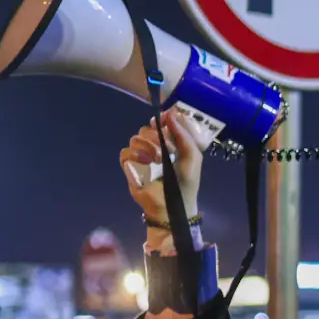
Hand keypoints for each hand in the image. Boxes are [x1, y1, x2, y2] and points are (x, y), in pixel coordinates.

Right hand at [119, 107, 207, 223]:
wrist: (173, 205)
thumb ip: (184, 135)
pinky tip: (145, 163)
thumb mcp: (193, 157)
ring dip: (146, 145)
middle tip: (165, 148)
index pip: (162, 122)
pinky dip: (134, 155)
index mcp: (172, 142)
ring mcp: (142, 157)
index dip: (163, 119)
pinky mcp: (130, 167)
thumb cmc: (186, 182)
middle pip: (147, 128)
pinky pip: (125, 153)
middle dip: (155, 135)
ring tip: (157, 159)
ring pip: (135, 138)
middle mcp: (155, 147)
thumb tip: (170, 113)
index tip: (164, 120)